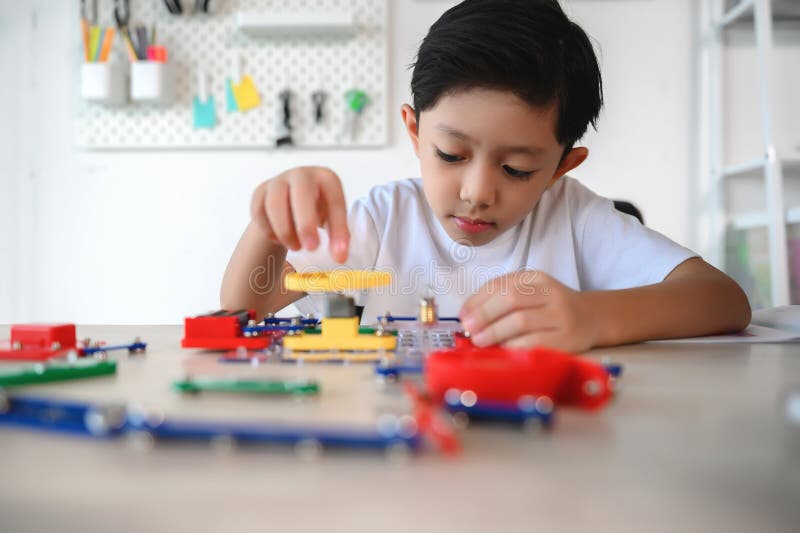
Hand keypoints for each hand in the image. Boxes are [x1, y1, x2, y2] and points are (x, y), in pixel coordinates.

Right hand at [250, 166, 348, 262]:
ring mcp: (278, 181)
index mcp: (326, 178)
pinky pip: (258, 212)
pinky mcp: (260, 191)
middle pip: (302, 194)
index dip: (338, 229)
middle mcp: (302, 175)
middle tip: (311, 248)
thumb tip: (340, 257)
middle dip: (306, 224)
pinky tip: (279, 239)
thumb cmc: (317, 207)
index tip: (338, 255)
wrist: (291, 198)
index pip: (335, 201)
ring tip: (296, 247)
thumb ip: (338, 237)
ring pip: (275, 204)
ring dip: (285, 231)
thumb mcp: (332, 219)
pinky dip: (268, 230)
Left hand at [458, 270, 599, 352]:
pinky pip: (535, 342)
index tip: (463, 314)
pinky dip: (514, 346)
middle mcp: (550, 293)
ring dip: (495, 332)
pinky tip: (503, 349)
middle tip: (469, 328)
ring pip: (522, 321)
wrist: (593, 318)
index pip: (501, 284)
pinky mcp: (567, 339)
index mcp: (536, 278)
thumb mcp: (530, 293)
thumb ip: (501, 299)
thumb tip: (468, 315)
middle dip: (484, 314)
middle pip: (511, 299)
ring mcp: (561, 316)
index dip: (478, 300)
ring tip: (480, 341)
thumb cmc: (551, 308)